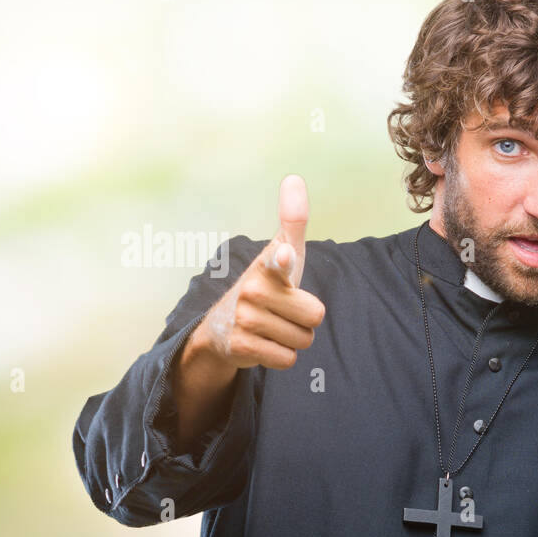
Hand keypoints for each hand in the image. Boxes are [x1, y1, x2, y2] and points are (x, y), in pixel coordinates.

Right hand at [193, 174, 324, 370]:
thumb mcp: (280, 254)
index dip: (283, 259)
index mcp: (267, 266)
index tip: (283, 255)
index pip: (278, 259)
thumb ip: (292, 222)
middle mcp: (252, 289)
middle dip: (306, 321)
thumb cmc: (265, 287)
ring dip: (294, 339)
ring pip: (304, 340)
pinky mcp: (241, 346)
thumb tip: (294, 177)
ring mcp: (244, 318)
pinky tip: (265, 344)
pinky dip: (282, 356)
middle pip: (315, 317)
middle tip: (284, 313)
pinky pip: (288, 359)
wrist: (222, 328)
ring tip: (273, 328)